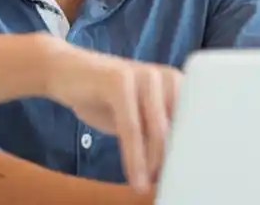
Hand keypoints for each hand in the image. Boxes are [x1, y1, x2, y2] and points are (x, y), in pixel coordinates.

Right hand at [39, 39, 180, 191]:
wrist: (64, 71)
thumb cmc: (104, 98)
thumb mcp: (137, 119)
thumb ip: (158, 135)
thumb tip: (179, 170)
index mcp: (178, 83)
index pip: (196, 123)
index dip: (192, 153)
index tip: (186, 180)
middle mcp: (167, 76)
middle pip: (179, 129)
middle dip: (174, 162)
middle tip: (168, 188)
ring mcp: (145, 74)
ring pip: (158, 131)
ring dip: (154, 165)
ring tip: (147, 188)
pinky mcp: (120, 80)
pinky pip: (131, 128)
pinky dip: (134, 157)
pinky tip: (134, 178)